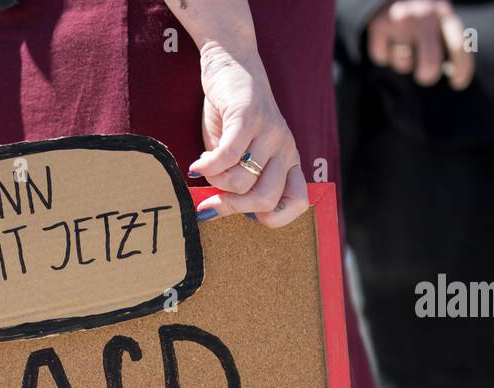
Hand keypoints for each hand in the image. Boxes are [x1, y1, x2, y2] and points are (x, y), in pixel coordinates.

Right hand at [189, 41, 307, 227]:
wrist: (231, 63)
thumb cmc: (231, 115)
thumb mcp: (239, 155)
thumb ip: (234, 181)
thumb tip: (210, 213)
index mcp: (288, 161)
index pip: (297, 203)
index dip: (271, 218)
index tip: (244, 213)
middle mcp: (286, 148)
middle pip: (266, 199)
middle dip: (234, 207)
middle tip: (211, 202)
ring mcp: (270, 131)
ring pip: (243, 181)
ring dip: (216, 181)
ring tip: (206, 166)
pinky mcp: (249, 115)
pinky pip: (229, 156)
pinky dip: (208, 167)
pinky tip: (197, 164)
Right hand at [367, 0, 474, 89]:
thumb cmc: (420, 14)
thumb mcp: (439, 19)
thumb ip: (446, 40)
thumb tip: (449, 71)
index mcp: (445, 14)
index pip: (459, 46)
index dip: (462, 69)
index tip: (458, 83)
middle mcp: (424, 17)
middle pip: (429, 65)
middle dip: (427, 75)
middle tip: (426, 74)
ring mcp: (401, 21)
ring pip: (403, 64)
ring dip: (403, 61)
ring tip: (404, 46)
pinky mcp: (379, 26)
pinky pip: (382, 58)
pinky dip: (385, 54)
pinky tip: (388, 40)